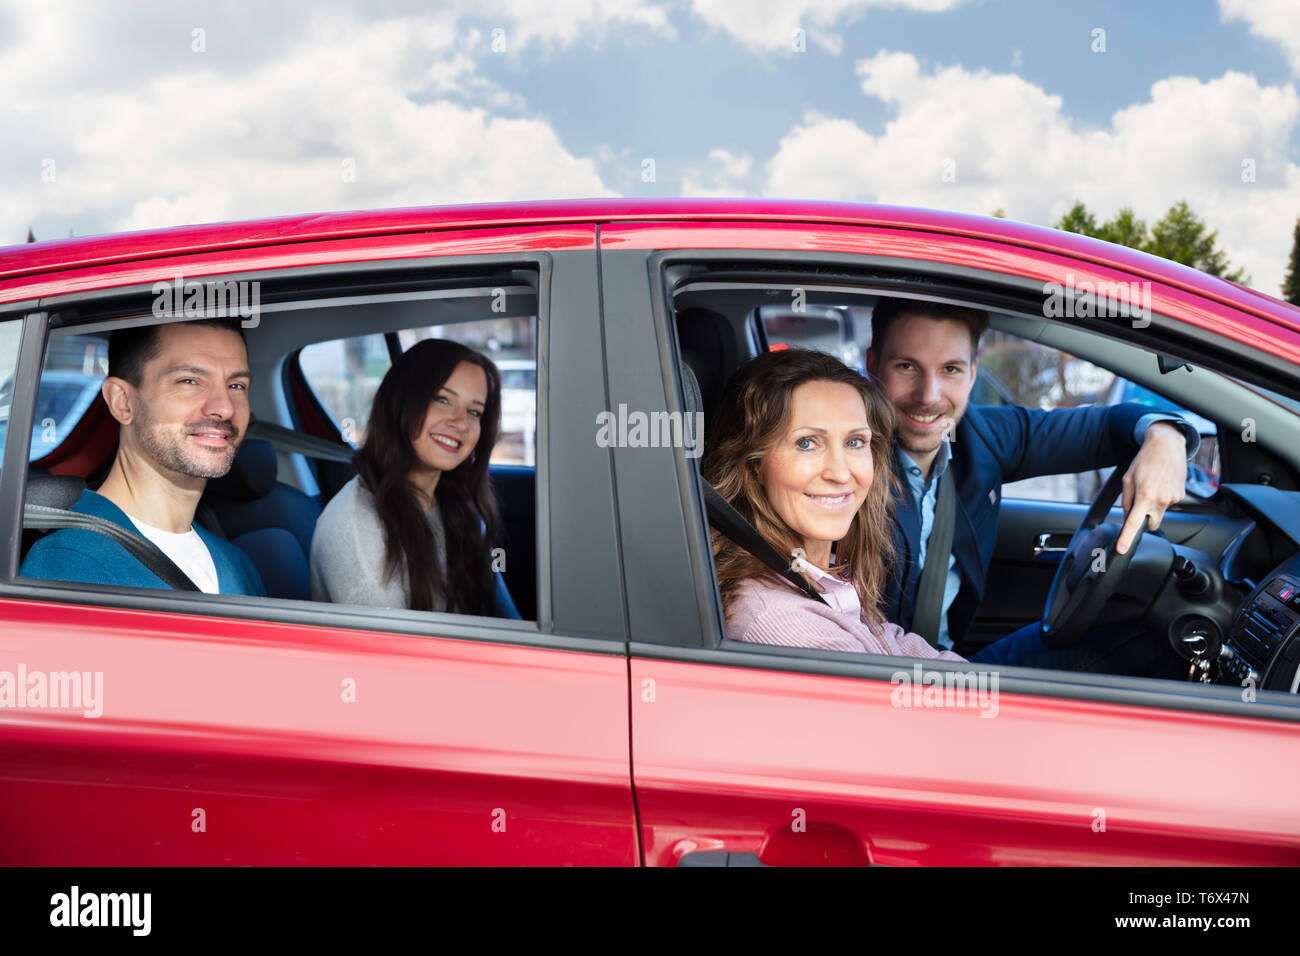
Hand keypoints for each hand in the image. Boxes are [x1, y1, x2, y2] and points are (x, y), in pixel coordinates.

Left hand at [1116, 422, 1186, 554]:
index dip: (1127, 538)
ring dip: (1154, 506)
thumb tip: (1127, 517)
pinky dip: (1163, 498)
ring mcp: (1173, 499)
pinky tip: (1161, 484)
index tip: (1122, 550)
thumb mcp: (1127, 480)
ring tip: (1152, 486)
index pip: (1134, 523)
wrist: (1166, 446)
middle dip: (1145, 520)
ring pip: (1160, 513)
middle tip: (1141, 505)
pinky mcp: (1181, 496)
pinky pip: (1168, 504)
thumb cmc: (1144, 461)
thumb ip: (1126, 501)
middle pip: (1151, 524)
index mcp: (1144, 497)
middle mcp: (1161, 500)